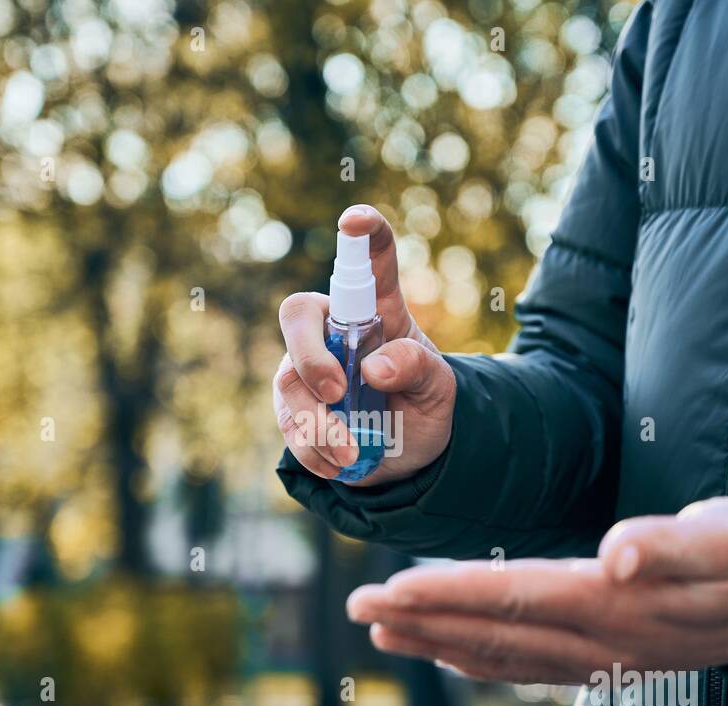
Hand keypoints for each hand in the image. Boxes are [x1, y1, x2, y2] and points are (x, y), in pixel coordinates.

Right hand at [272, 205, 455, 485]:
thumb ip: (416, 367)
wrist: (408, 458)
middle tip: (337, 391)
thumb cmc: (423, 405)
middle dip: (310, 354)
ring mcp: (305, 369)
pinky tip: (340, 463)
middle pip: (298, 314)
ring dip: (317, 421)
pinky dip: (313, 449)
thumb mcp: (439, 388)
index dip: (362, 237)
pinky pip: (289, 425)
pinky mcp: (293, 409)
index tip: (356, 220)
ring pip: (288, 381)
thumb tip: (375, 369)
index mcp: (376, 311)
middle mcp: (332, 331)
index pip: (367, 263)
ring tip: (351, 451)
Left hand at [345, 497, 727, 682]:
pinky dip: (474, 659)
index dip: (449, 594)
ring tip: (381, 633)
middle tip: (357, 611)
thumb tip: (617, 554)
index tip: (392, 589)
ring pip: (496, 654)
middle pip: (489, 631)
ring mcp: (593, 657)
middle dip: (420, 620)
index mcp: (612, 604)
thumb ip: (672, 543)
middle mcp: (593, 639)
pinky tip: (444, 652)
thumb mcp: (726, 536)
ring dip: (434, 643)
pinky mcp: (597, 660)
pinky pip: (521, 666)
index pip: (512, 598)